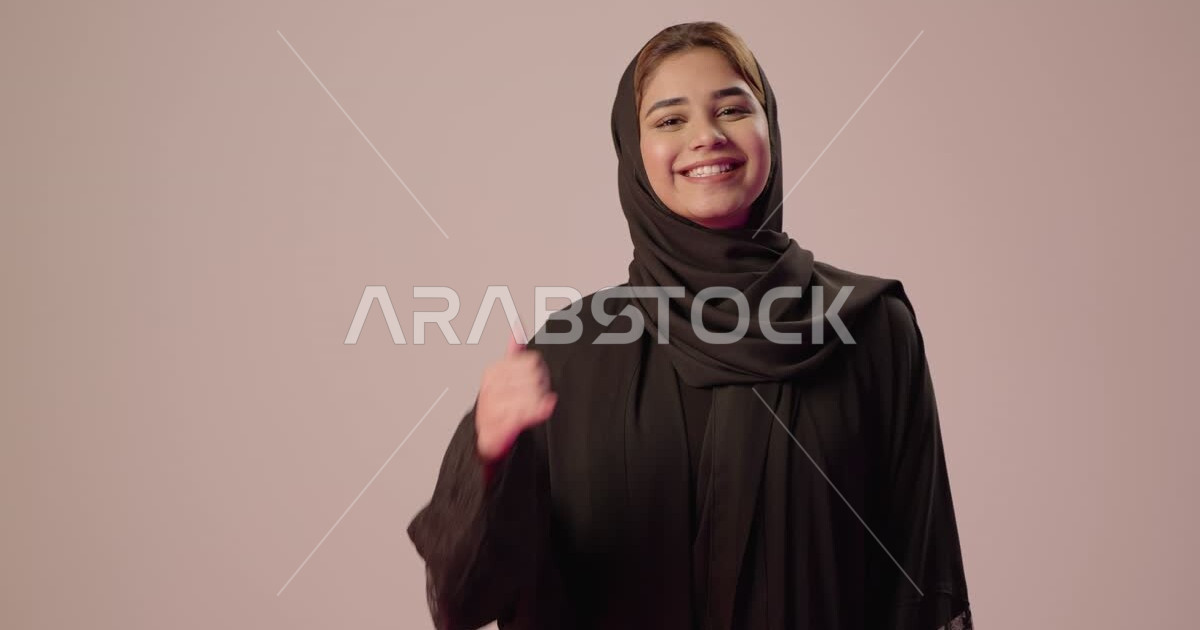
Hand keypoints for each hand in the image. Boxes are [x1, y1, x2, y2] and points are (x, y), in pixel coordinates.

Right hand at [475, 328, 557, 462]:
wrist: (486, 436)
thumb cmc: (498, 404)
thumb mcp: (504, 374)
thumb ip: (514, 350)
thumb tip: (517, 325)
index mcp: (494, 371)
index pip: (531, 360)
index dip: (541, 370)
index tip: (540, 379)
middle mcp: (492, 387)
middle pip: (534, 376)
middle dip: (542, 385)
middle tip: (540, 392)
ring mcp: (495, 405)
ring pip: (533, 394)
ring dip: (541, 399)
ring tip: (539, 403)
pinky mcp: (501, 424)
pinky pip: (528, 413)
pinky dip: (541, 410)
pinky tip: (546, 407)